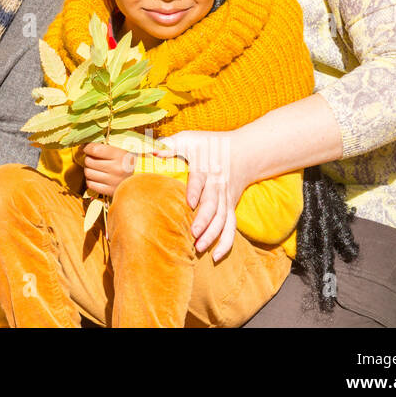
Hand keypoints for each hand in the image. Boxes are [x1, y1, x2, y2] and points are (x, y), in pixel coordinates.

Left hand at [81, 142, 135, 198]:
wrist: (142, 180)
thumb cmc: (129, 163)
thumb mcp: (122, 152)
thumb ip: (106, 147)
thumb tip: (85, 146)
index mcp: (120, 155)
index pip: (95, 149)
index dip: (87, 147)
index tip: (86, 148)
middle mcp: (116, 169)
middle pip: (89, 161)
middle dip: (88, 158)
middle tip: (92, 158)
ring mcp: (113, 181)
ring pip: (88, 173)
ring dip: (89, 169)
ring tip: (94, 168)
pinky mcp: (110, 191)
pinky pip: (91, 184)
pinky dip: (91, 180)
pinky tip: (96, 177)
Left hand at [151, 130, 249, 260]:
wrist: (243, 152)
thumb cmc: (210, 145)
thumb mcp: (189, 139)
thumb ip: (170, 145)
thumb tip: (151, 150)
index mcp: (205, 169)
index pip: (200, 181)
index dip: (195, 191)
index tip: (189, 203)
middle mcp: (218, 186)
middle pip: (213, 205)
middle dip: (204, 220)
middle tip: (192, 234)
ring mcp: (226, 199)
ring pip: (223, 219)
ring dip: (213, 235)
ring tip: (199, 248)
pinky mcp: (230, 207)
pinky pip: (231, 227)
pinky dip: (226, 243)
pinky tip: (217, 257)